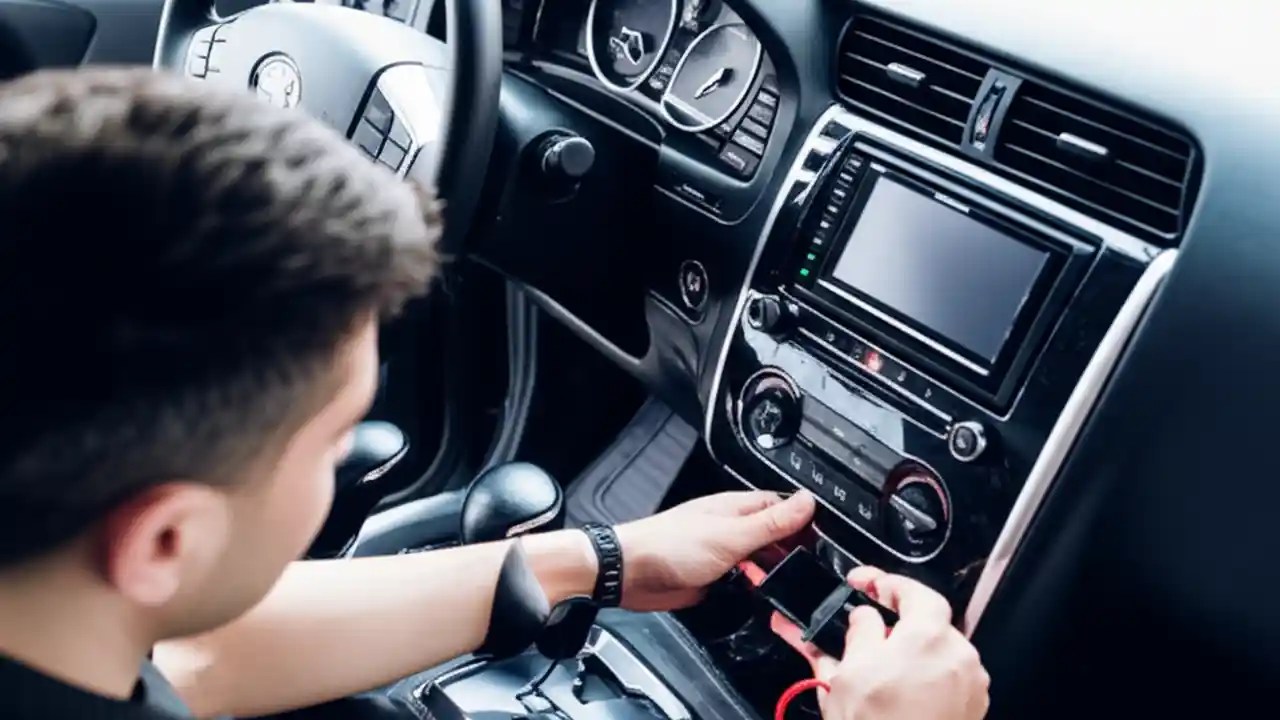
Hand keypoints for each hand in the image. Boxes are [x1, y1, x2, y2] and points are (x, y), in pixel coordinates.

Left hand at [614, 491, 814, 610]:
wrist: (631, 573)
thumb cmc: (671, 545)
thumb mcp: (732, 535)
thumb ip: (771, 522)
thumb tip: (807, 501)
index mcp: (738, 509)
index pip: (783, 508)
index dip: (805, 523)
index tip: (822, 540)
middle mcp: (732, 528)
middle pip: (775, 536)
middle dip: (792, 551)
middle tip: (807, 567)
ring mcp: (722, 553)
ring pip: (760, 560)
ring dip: (773, 571)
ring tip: (786, 583)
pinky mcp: (713, 577)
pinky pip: (743, 581)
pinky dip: (754, 587)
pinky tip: (761, 595)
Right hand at [773, 567, 989, 719]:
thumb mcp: (847, 671)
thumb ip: (860, 631)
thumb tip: (864, 618)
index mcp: (928, 635)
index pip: (914, 590)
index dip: (887, 583)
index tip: (867, 583)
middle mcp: (958, 656)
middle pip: (927, 624)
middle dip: (896, 625)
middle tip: (865, 630)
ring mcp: (970, 686)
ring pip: (935, 654)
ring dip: (908, 655)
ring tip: (876, 670)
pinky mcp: (972, 710)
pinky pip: (946, 681)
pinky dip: (923, 678)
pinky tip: (897, 691)